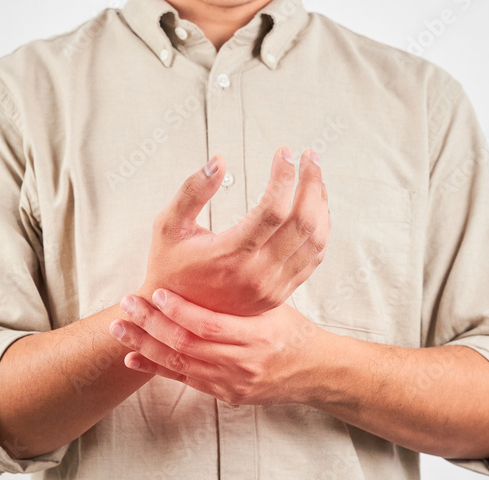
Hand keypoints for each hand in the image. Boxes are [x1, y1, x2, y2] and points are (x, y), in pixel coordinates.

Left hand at [110, 288, 326, 405]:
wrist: (314, 371)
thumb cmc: (292, 330)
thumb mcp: (272, 307)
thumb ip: (238, 297)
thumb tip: (200, 269)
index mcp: (257, 337)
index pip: (209, 325)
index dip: (178, 310)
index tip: (156, 292)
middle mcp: (242, 363)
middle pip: (187, 345)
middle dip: (151, 325)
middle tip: (127, 306)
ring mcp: (232, 383)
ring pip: (180, 365)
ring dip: (145, 346)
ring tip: (120, 329)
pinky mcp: (226, 395)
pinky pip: (186, 381)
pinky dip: (156, 368)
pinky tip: (134, 357)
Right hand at [137, 147, 328, 316]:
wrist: (176, 317)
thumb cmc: (170, 265)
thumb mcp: (168, 225)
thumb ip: (192, 191)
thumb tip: (219, 161)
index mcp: (230, 255)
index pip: (273, 210)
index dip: (283, 176)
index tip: (282, 153)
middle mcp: (256, 275)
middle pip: (303, 222)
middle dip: (311, 183)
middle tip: (308, 156)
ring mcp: (272, 287)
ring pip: (315, 241)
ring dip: (320, 204)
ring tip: (314, 178)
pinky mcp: (280, 293)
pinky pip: (313, 259)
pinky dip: (320, 230)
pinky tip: (313, 208)